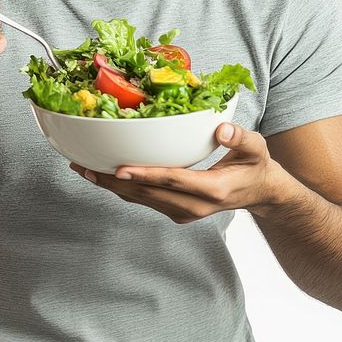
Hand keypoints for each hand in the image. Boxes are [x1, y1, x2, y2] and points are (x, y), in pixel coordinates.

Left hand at [70, 121, 287, 221]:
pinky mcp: (175, 213)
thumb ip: (241, 138)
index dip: (146, 175)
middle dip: (113, 181)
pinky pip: (144, 201)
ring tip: (82, 169)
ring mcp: (183, 213)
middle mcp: (193, 207)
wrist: (259, 194)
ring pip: (141, 200)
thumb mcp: (256, 148)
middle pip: (147, 194)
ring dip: (110, 186)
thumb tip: (223, 128)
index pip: (174, 181)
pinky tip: (102, 176)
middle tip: (83, 166)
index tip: (120, 169)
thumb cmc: (255, 166)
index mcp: (212, 190)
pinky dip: (122, 189)